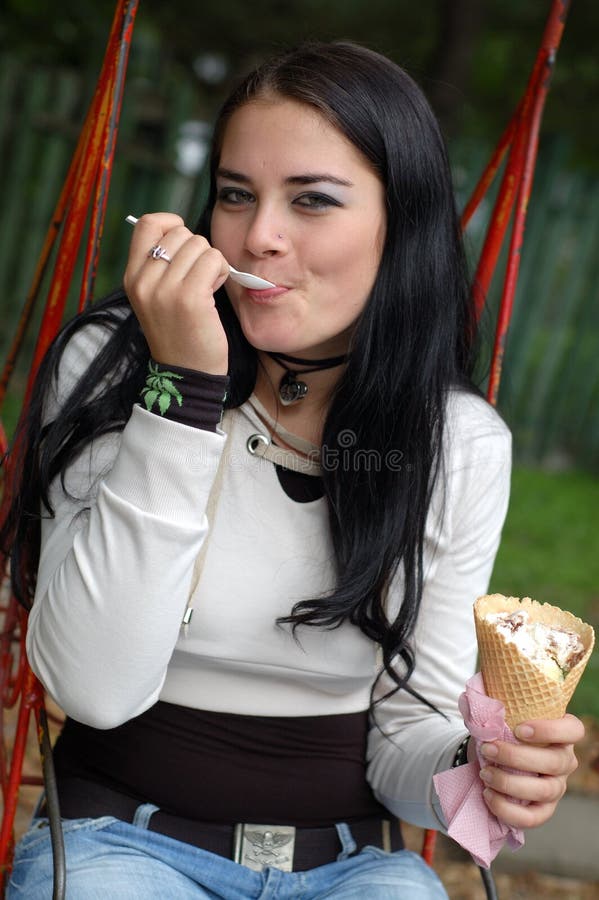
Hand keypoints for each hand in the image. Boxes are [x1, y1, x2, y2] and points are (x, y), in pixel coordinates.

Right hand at [123, 213, 229, 373]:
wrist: (186, 373)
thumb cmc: (178, 332)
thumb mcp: (155, 297)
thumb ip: (159, 264)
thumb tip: (180, 229)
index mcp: (132, 277)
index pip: (146, 224)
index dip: (171, 224)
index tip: (184, 245)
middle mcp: (144, 281)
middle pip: (179, 233)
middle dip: (197, 249)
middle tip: (198, 277)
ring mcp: (166, 290)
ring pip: (200, 244)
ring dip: (211, 262)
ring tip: (206, 287)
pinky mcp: (191, 299)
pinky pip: (214, 260)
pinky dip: (221, 271)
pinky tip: (214, 291)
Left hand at [478, 713, 584, 828]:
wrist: (496, 757)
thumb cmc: (505, 732)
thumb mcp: (502, 716)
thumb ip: (490, 707)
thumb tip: (469, 700)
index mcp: (561, 734)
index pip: (573, 730)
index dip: (550, 730)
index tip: (518, 729)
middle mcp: (564, 761)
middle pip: (554, 762)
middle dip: (517, 757)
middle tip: (488, 749)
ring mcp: (557, 787)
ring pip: (544, 790)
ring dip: (510, 783)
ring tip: (485, 774)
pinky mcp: (544, 809)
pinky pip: (533, 817)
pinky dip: (509, 809)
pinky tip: (488, 795)